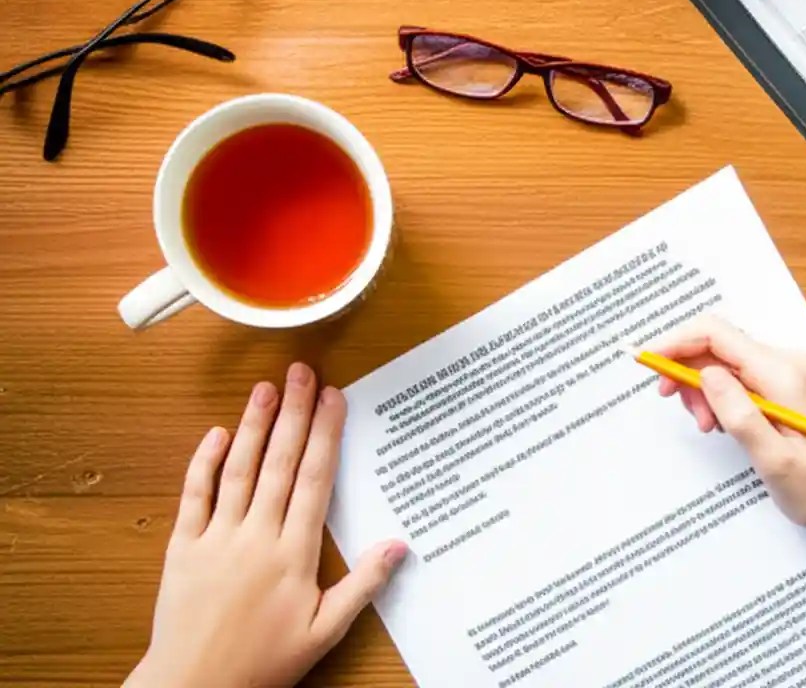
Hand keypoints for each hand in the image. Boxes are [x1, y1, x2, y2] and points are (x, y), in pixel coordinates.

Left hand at [125, 363, 408, 687]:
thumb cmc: (263, 663)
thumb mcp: (325, 632)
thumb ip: (362, 586)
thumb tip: (398, 546)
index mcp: (293, 554)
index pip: (314, 480)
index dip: (325, 435)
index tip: (333, 399)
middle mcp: (255, 537)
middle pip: (279, 463)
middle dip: (294, 413)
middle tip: (303, 372)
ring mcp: (216, 539)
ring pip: (238, 470)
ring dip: (253, 425)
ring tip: (266, 388)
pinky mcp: (182, 548)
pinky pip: (193, 496)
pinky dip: (204, 463)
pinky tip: (216, 434)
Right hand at [646, 316, 805, 539]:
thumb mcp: (773, 459)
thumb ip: (739, 413)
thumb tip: (705, 374)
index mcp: (784, 374)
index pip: (717, 335)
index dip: (677, 344)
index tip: (649, 363)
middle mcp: (788, 362)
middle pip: (718, 346)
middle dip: (690, 375)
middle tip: (688, 414)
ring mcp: (789, 372)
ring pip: (726, 362)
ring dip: (705, 390)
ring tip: (709, 428)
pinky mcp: (786, 386)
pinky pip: (740, 376)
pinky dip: (722, 396)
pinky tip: (724, 424)